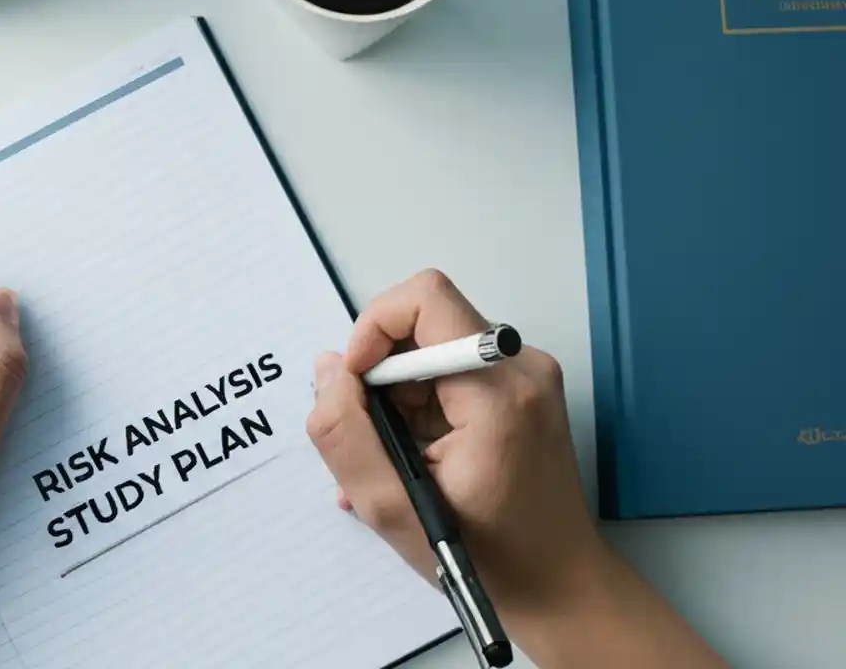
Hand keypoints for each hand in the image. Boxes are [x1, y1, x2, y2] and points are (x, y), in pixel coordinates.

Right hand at [307, 269, 596, 616]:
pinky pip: (454, 371)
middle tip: (372, 435)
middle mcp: (523, 369)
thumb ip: (345, 434)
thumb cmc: (491, 560)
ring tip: (395, 458)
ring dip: (399, 395)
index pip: (426, 300)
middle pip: (427, 324)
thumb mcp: (392, 507)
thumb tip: (328, 369)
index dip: (372, 329)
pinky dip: (422, 405)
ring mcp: (529, 377)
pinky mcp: (524, 390)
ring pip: (435, 349)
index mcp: (499, 393)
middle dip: (382, 373)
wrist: (559, 587)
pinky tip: (415, 456)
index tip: (354, 383)